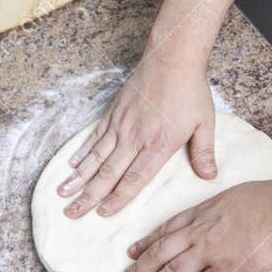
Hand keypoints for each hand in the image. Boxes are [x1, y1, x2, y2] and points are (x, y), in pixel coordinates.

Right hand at [59, 51, 215, 219]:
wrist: (173, 57)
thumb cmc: (191, 90)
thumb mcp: (205, 122)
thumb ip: (204, 151)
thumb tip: (210, 176)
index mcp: (158, 145)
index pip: (135, 179)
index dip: (118, 198)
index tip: (102, 214)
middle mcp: (135, 137)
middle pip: (108, 173)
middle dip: (89, 196)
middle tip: (71, 213)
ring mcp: (121, 124)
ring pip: (96, 157)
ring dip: (78, 177)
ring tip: (62, 193)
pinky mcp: (114, 112)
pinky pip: (95, 136)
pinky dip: (82, 152)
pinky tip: (72, 165)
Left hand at [117, 179, 271, 271]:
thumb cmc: (263, 199)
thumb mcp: (228, 196)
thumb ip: (212, 211)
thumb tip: (204, 220)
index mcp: (200, 214)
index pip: (165, 230)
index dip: (146, 242)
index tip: (133, 252)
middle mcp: (198, 234)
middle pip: (161, 252)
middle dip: (140, 267)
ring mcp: (210, 253)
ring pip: (172, 271)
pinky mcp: (224, 270)